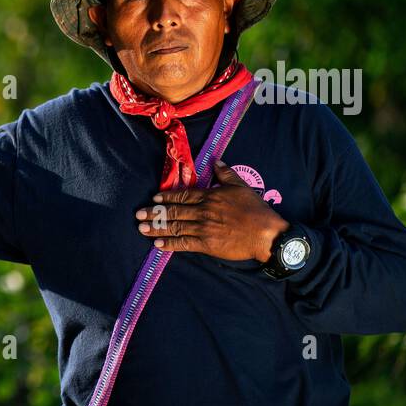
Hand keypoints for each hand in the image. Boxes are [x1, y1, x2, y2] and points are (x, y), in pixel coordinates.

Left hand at [134, 159, 288, 261]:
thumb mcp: (241, 186)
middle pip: (174, 211)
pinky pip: (184, 243)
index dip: (167, 197)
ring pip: (175, 227)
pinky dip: (169, 244)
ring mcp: (203, 228)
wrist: (266, 233)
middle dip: (154, 213)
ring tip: (141, 228)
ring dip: (156, 228)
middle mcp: (203, 211)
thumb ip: (226, 174)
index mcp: (210, 196)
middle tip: (139, 214)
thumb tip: (216, 161)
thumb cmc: (256, 210)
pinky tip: (157, 245)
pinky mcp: (206, 244)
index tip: (154, 198)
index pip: (183, 196)